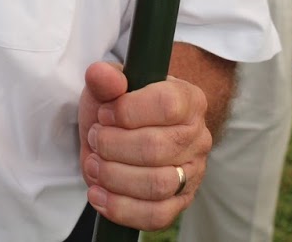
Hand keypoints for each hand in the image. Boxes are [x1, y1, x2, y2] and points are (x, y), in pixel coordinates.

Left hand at [78, 61, 211, 230]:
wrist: (128, 131)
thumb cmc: (121, 106)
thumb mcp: (109, 86)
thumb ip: (104, 78)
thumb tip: (102, 75)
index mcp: (188, 100)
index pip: (167, 105)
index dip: (127, 111)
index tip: (104, 114)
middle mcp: (198, 137)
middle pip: (157, 148)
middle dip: (113, 146)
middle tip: (94, 139)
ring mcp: (192, 173)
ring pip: (157, 185)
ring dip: (114, 177)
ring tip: (93, 165)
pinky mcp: (179, 202)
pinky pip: (156, 216)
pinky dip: (121, 208)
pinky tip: (98, 193)